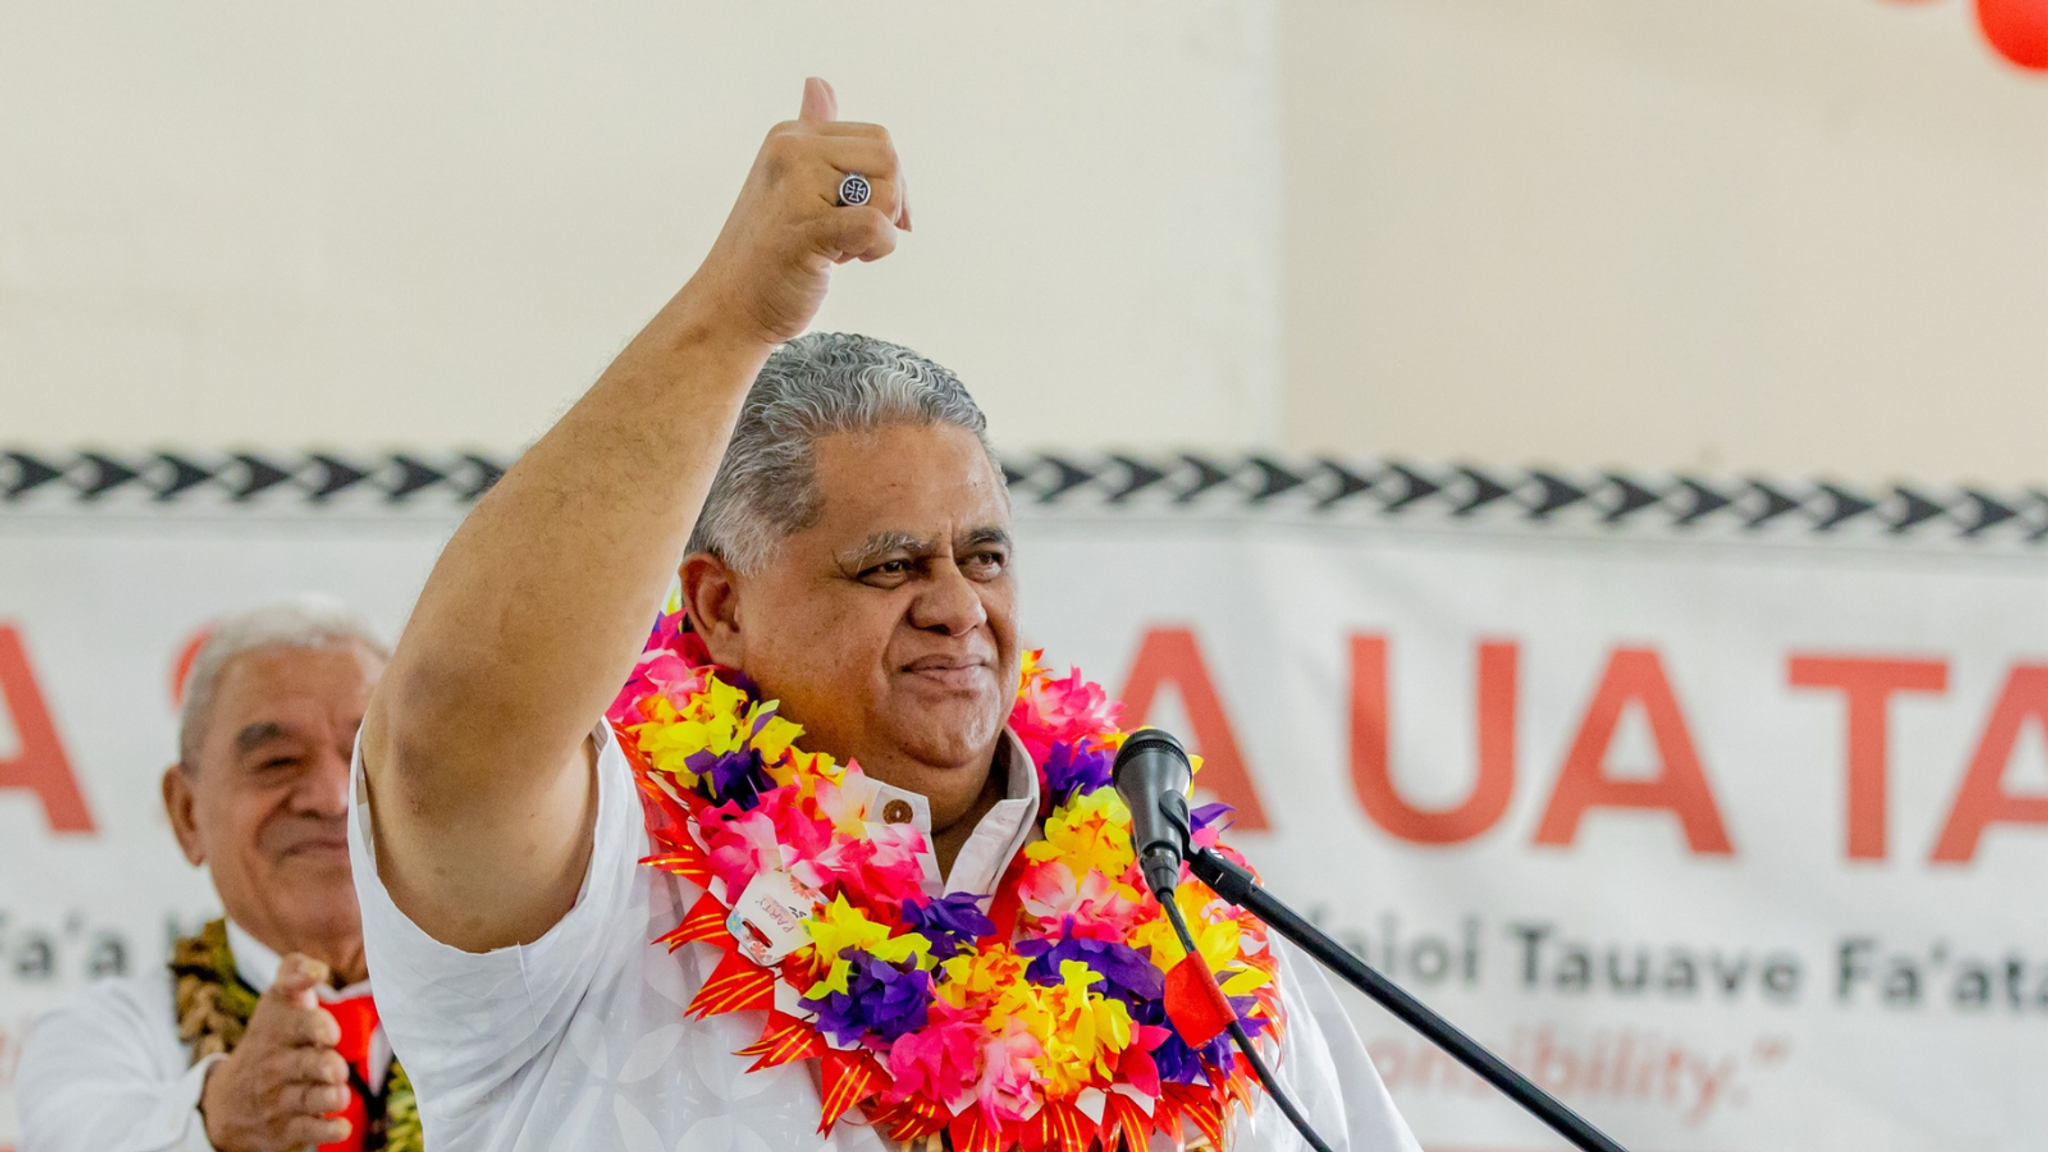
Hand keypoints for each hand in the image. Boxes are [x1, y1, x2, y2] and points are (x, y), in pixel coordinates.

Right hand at [200, 954, 350, 1151]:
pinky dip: (328, 1129)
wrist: (228, 1101)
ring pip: (310, 1098)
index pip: (297, 1023)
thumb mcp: (276, 1003)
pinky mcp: (287, 1129)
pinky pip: (310, 1131)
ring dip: (331, 1097)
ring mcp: (279, 1100)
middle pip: (308, 1065)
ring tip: (338, 1092)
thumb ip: (293, 973)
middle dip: (326, 1066)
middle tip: (335, 1068)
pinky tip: (341, 1125)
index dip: (316, 1025)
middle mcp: (276, 1066)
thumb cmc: (271, 1040)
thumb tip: (316, 968)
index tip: (330, 1033)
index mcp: (278, 1030)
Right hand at [683, 76, 909, 346]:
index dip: (889, 182)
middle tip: (850, 234)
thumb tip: (818, 82)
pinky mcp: (807, 228)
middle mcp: (791, 149)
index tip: (866, 215)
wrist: (730, 308)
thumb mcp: (790, 182)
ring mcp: (796, 186)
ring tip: (835, 247)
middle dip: (887, 202)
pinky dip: (876, 251)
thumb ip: (811, 133)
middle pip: (889, 156)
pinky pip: (877, 226)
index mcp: (790, 135)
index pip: (878, 138)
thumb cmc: (768, 253)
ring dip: (877, 230)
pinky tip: (840, 262)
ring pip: (887, 191)